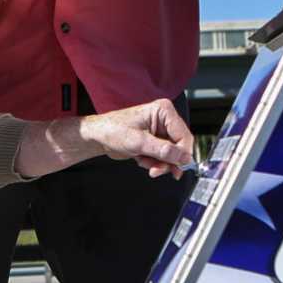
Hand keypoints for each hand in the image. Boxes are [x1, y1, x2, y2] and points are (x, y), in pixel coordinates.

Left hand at [80, 98, 194, 177]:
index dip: (182, 154)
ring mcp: (160, 132)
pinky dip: (154, 163)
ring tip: (145, 163)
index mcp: (163, 111)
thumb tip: (183, 158)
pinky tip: (142, 160)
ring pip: (172, 155)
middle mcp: (164, 120)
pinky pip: (163, 157)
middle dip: (168, 161)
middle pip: (180, 146)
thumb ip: (162, 150)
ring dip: (160, 164)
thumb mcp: (138, 142)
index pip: (183, 135)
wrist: (99, 137)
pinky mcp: (155, 142)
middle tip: (157, 170)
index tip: (177, 167)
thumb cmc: (113, 130)